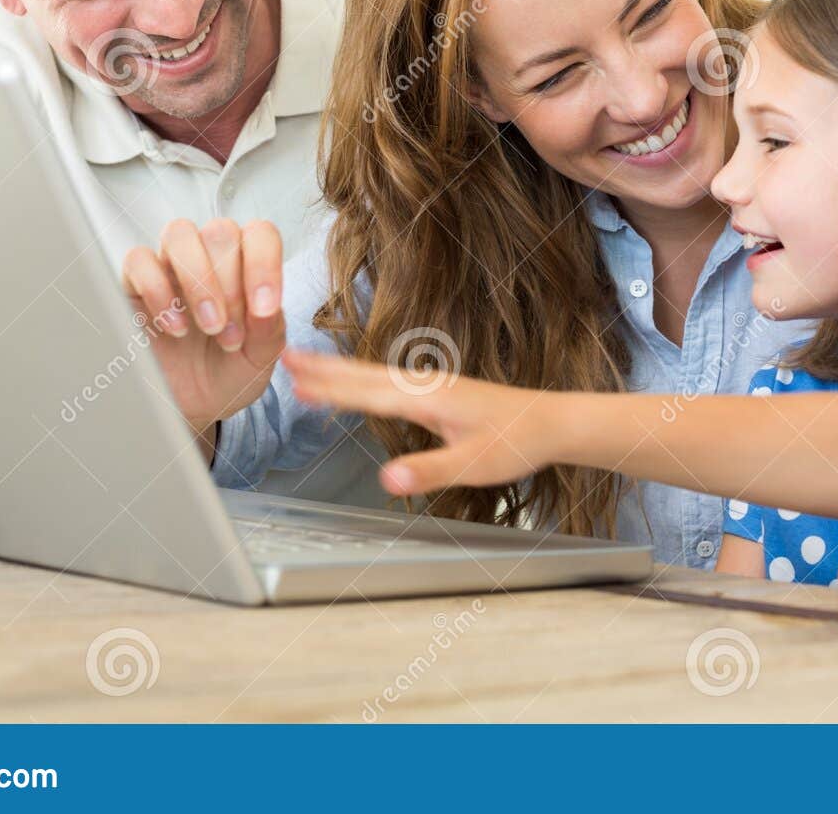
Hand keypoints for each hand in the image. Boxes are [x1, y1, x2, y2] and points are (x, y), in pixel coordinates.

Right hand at [121, 219, 285, 453]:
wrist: (192, 404)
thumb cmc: (229, 371)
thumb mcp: (260, 358)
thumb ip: (269, 330)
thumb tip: (266, 308)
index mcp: (249, 263)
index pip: (260, 235)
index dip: (265, 265)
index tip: (264, 309)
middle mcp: (210, 255)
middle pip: (221, 232)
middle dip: (230, 286)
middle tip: (231, 334)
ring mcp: (171, 264)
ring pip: (179, 233)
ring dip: (198, 281)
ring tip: (209, 327)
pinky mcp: (135, 282)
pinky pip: (139, 260)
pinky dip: (157, 291)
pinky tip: (175, 327)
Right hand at [281, 351, 565, 494]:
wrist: (551, 422)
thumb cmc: (517, 442)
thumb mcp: (473, 466)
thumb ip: (430, 472)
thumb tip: (388, 480)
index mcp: (430, 399)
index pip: (369, 394)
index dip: (331, 390)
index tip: (296, 382)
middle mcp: (427, 385)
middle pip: (364, 376)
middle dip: (324, 369)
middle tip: (285, 358)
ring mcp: (433, 385)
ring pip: (375, 375)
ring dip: (339, 371)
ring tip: (306, 366)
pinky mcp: (439, 392)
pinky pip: (389, 381)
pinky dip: (362, 379)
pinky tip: (356, 382)